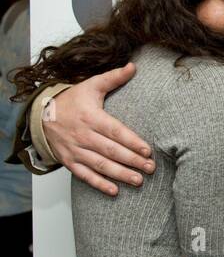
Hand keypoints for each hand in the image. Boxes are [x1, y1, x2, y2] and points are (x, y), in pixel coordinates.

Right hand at [43, 64, 153, 195]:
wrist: (41, 113)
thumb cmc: (72, 100)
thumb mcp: (91, 86)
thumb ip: (113, 78)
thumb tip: (133, 66)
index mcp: (91, 117)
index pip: (115, 131)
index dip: (131, 142)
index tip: (147, 151)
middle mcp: (83, 135)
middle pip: (111, 151)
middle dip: (131, 161)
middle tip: (150, 168)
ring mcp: (75, 150)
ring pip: (100, 165)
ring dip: (119, 174)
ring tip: (138, 180)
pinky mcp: (69, 161)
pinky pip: (85, 175)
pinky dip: (99, 184)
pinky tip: (115, 191)